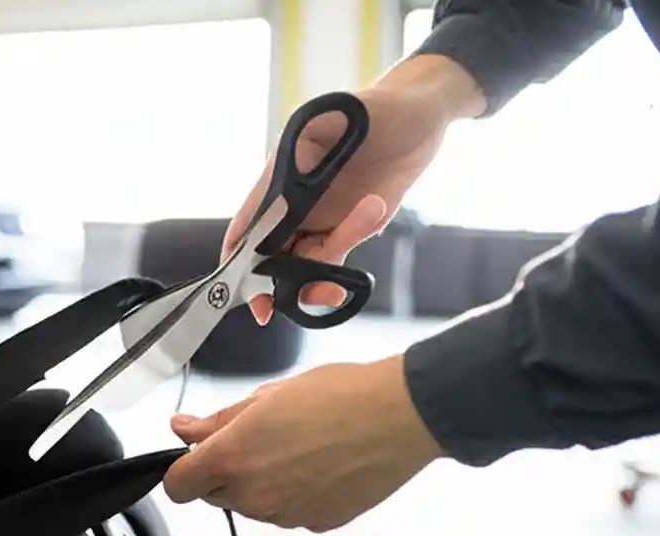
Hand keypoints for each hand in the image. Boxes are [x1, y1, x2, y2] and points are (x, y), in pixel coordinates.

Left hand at [161, 355, 442, 531]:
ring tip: (297, 445)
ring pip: (253, 505)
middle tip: (259, 436)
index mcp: (232, 459)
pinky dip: (294, 494)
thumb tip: (182, 428)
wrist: (398, 416)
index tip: (195, 455)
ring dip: (261, 483)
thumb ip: (217, 421)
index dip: (182, 469)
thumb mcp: (266, 397)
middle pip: (215, 495)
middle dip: (225, 471)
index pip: (178, 486)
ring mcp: (286, 515)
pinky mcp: (316, 524)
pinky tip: (319, 465)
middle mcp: (254, 496)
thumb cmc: (337, 396)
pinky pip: (288, 513)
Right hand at [230, 55, 483, 323]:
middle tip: (278, 302)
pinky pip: (334, 261)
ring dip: (312, 281)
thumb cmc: (375, 109)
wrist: (421, 116)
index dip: (238, 257)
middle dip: (272, 282)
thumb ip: (305, 146)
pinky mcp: (350, 230)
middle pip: (268, 253)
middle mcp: (293, 204)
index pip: (247, 223)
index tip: (241, 285)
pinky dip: (336, 277)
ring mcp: (320, 219)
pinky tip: (345, 278)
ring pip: (302, 264)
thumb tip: (280, 181)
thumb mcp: (335, 116)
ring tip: (334, 287)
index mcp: (279, 177)